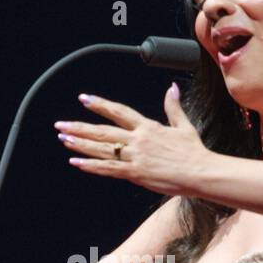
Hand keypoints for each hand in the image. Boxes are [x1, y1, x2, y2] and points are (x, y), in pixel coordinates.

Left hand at [54, 83, 210, 195]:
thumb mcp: (184, 126)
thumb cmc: (194, 152)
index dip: (100, 105)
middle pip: (103, 131)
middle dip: (80, 127)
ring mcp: (135, 157)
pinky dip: (91, 166)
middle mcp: (138, 139)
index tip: (84, 99)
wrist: (201, 172)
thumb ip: (173, 107)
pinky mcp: (136, 173)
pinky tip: (76, 163)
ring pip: (102, 149)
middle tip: (61, 124)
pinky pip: (108, 169)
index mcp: (148, 127)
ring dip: (80, 144)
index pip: (119, 111)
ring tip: (64, 139)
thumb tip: (172, 88)